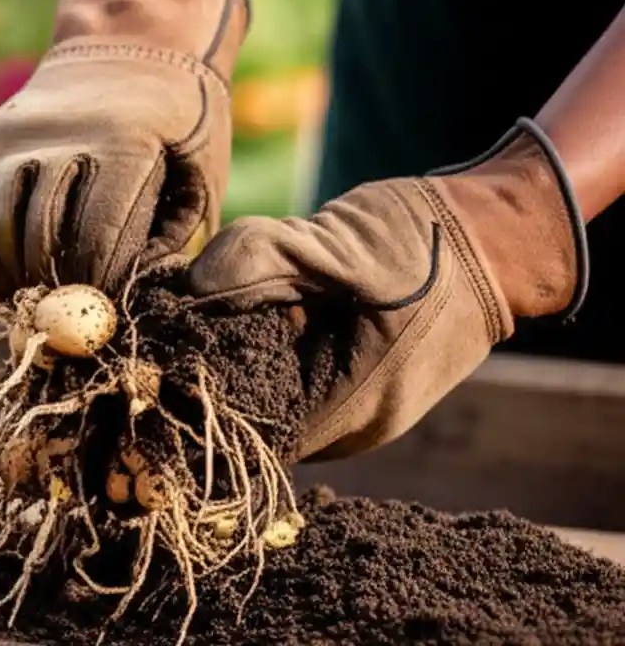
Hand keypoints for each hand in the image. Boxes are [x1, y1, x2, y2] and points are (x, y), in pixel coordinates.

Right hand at [0, 0, 247, 300]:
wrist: (130, 42)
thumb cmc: (178, 121)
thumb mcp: (199, 169)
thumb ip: (175, 234)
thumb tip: (135, 295)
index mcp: (120, 143)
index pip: (96, 236)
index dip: (99, 286)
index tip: (105, 312)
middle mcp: (55, 136)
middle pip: (37, 232)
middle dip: (49, 286)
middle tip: (63, 317)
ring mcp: (9, 135)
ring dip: (6, 273)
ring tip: (27, 302)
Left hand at [189, 119, 587, 460]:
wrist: (496, 238)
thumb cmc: (426, 241)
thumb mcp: (342, 242)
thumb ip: (263, 260)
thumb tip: (189, 288)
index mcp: (355, 408)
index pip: (250, 429)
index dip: (203, 389)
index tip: (172, 341)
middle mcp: (356, 426)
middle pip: (257, 418)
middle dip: (218, 371)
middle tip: (188, 318)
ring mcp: (360, 410)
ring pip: (273, 398)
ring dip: (244, 357)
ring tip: (228, 307)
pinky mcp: (358, 385)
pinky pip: (296, 379)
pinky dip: (271, 347)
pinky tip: (266, 306)